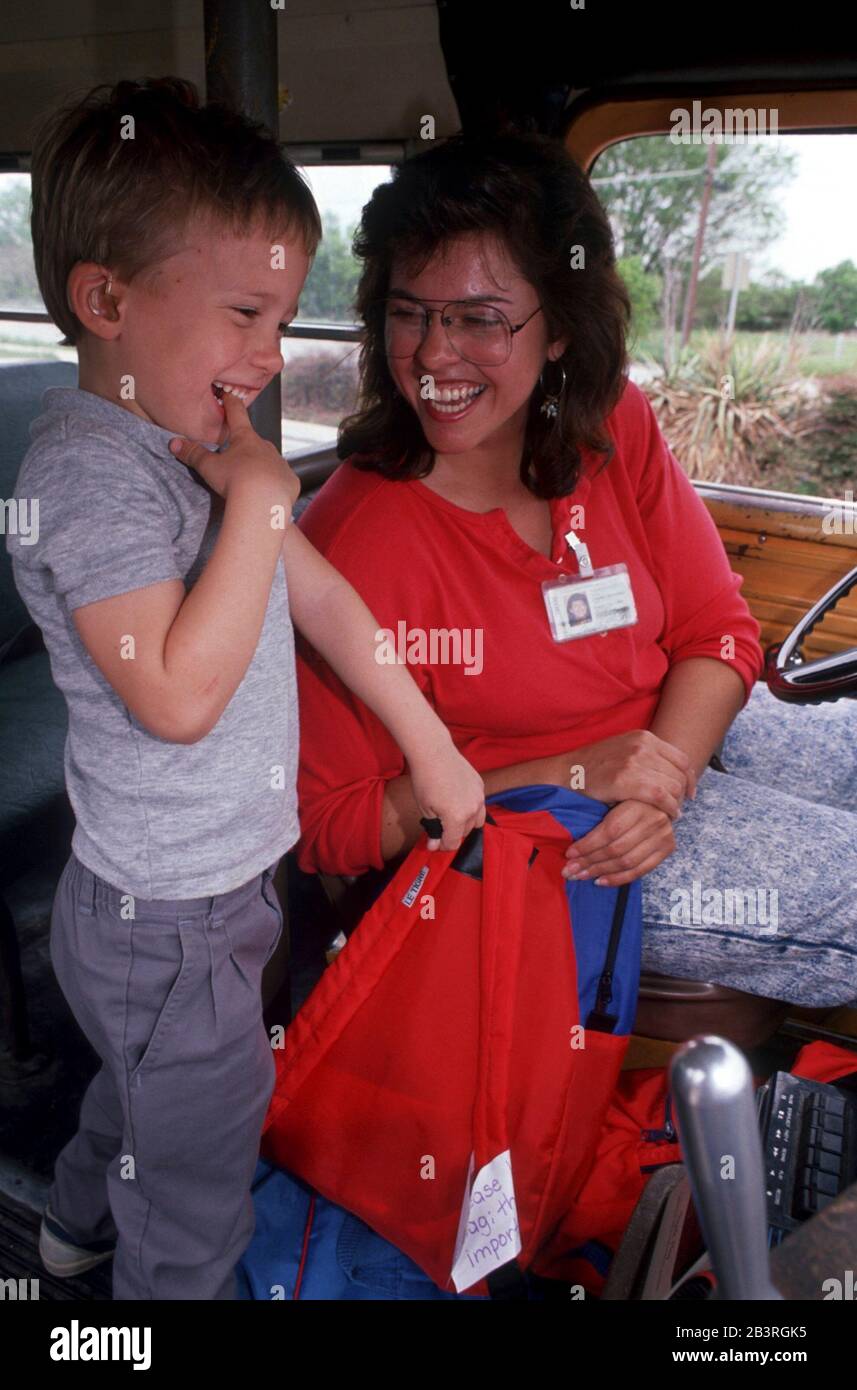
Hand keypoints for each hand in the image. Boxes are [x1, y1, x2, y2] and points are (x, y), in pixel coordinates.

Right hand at [169, 390, 299, 509]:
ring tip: (249, 480)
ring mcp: (280, 463)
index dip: (231, 403)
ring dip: (260, 466)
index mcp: (245, 438)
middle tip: (235, 457)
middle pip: (254, 442)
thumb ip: (193, 454)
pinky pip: (282, 479)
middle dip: (245, 447)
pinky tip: (267, 493)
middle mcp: (265, 446)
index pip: (236, 414)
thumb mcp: (209, 467)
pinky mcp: (290, 480)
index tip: (229, 395)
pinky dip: (274, 484)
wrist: (263, 503)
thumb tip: (174, 443)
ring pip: (269, 460)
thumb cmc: (236, 482)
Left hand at [409, 741, 485, 852]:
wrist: (433, 753)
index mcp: (457, 818)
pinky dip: (470, 807)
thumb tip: (434, 846)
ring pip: (477, 820)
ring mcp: (479, 796)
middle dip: (453, 833)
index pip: (453, 842)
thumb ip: (433, 829)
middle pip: (465, 832)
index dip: (442, 845)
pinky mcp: (480, 785)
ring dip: (466, 823)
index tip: (435, 842)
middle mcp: (472, 809)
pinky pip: (479, 804)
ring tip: (451, 815)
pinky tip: (457, 798)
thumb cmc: (425, 780)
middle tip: (439, 826)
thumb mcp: (425, 809)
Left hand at [561, 799, 676, 886]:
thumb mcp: (613, 794)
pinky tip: (600, 880)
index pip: (609, 830)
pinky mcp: (667, 849)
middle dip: (590, 861)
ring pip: (627, 862)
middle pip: (617, 848)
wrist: (659, 799)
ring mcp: (663, 836)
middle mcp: (654, 819)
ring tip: (581, 875)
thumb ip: (596, 808)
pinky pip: (640, 870)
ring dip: (600, 872)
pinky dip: (618, 879)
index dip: (588, 844)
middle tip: (570, 870)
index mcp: (639, 802)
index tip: (569, 853)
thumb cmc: (627, 797)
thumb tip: (570, 836)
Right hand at [569, 730, 696, 819]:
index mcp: (644, 737)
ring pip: (672, 785)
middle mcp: (642, 746)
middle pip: (678, 773)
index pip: (681, 758)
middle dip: (681, 793)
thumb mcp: (624, 749)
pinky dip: (668, 807)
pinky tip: (667, 814)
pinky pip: (660, 796)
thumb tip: (671, 770)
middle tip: (677, 806)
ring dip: (675, 802)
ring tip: (671, 812)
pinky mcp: (625, 780)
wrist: (566, 773)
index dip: (690, 778)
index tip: (689, 792)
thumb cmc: (594, 766)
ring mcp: (633, 762)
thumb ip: (647, 755)